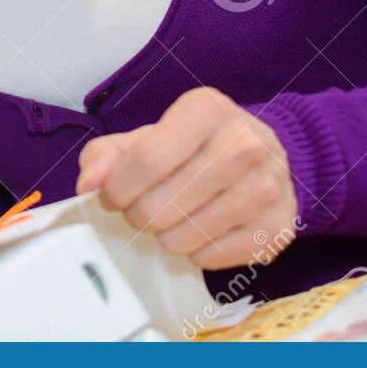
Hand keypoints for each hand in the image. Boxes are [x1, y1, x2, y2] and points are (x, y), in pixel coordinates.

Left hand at [76, 87, 297, 269]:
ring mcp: (267, 187)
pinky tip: (200, 229)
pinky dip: (195, 252)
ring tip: (173, 217)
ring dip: (165, 236)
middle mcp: (244, 143)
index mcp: (207, 109)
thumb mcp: (150, 136)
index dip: (117, 188)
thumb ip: (107, 155)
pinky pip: (211, 258)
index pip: (146, 160)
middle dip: (138, 214)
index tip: (112, 195)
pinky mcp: (278, 227)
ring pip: (184, 237)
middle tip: (142, 208)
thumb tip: (87, 184)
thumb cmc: (196, 145)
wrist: (264, 155)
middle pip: (161, 205)